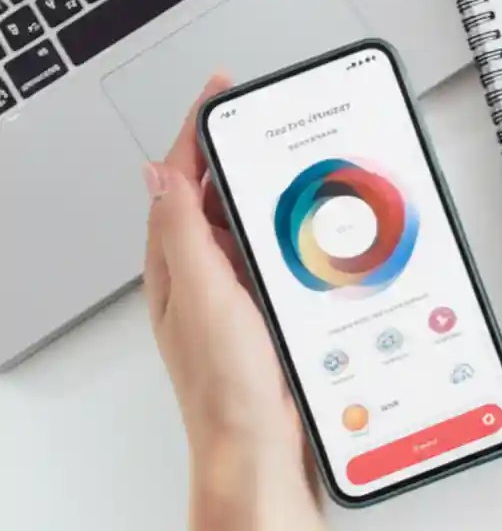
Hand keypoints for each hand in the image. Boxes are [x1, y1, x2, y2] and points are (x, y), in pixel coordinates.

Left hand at [143, 77, 324, 530]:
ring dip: (264, 188)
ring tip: (289, 158)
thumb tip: (159, 172)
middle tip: (262, 113)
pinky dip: (288, 227)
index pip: (179, 177)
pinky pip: (272, 250)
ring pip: (245, 220)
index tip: (220, 91)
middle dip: (234, 148)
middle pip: (212, 191)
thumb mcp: (203, 295)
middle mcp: (200, 271)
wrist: (261, 443)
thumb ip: (183, 231)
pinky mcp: (264, 305)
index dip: (198, 129)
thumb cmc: (227, 384)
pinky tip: (308, 223)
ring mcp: (232, 288)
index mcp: (176, 261)